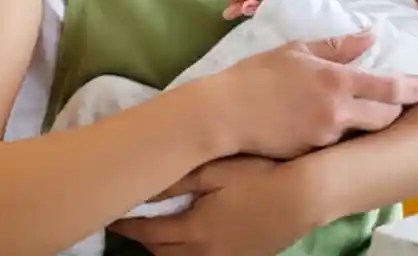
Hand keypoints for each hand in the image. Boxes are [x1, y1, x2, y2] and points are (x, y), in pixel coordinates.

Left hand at [109, 157, 315, 255]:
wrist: (306, 197)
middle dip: (143, 238)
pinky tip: (190, 240)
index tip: (111, 215)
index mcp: (195, 229)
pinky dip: (187, 254)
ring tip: (155, 232)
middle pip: (161, 252)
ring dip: (164, 249)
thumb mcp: (218, 171)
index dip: (127, 224)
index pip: (148, 232)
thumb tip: (144, 184)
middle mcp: (205, 252)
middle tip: (131, 220)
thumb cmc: (261, 176)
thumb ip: (180, 180)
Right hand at [213, 32, 417, 158]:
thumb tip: (370, 36)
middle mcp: (337, 113)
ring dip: (366, 118)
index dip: (417, 88)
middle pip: (386, 117)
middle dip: (397, 108)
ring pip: (362, 130)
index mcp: (336, 82)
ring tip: (357, 105)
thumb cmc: (256, 75)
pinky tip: (325, 119)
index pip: (390, 88)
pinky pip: (336, 141)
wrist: (223, 114)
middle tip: (401, 98)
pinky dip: (339, 129)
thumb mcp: (298, 50)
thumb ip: (337, 46)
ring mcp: (325, 137)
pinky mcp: (311, 153)